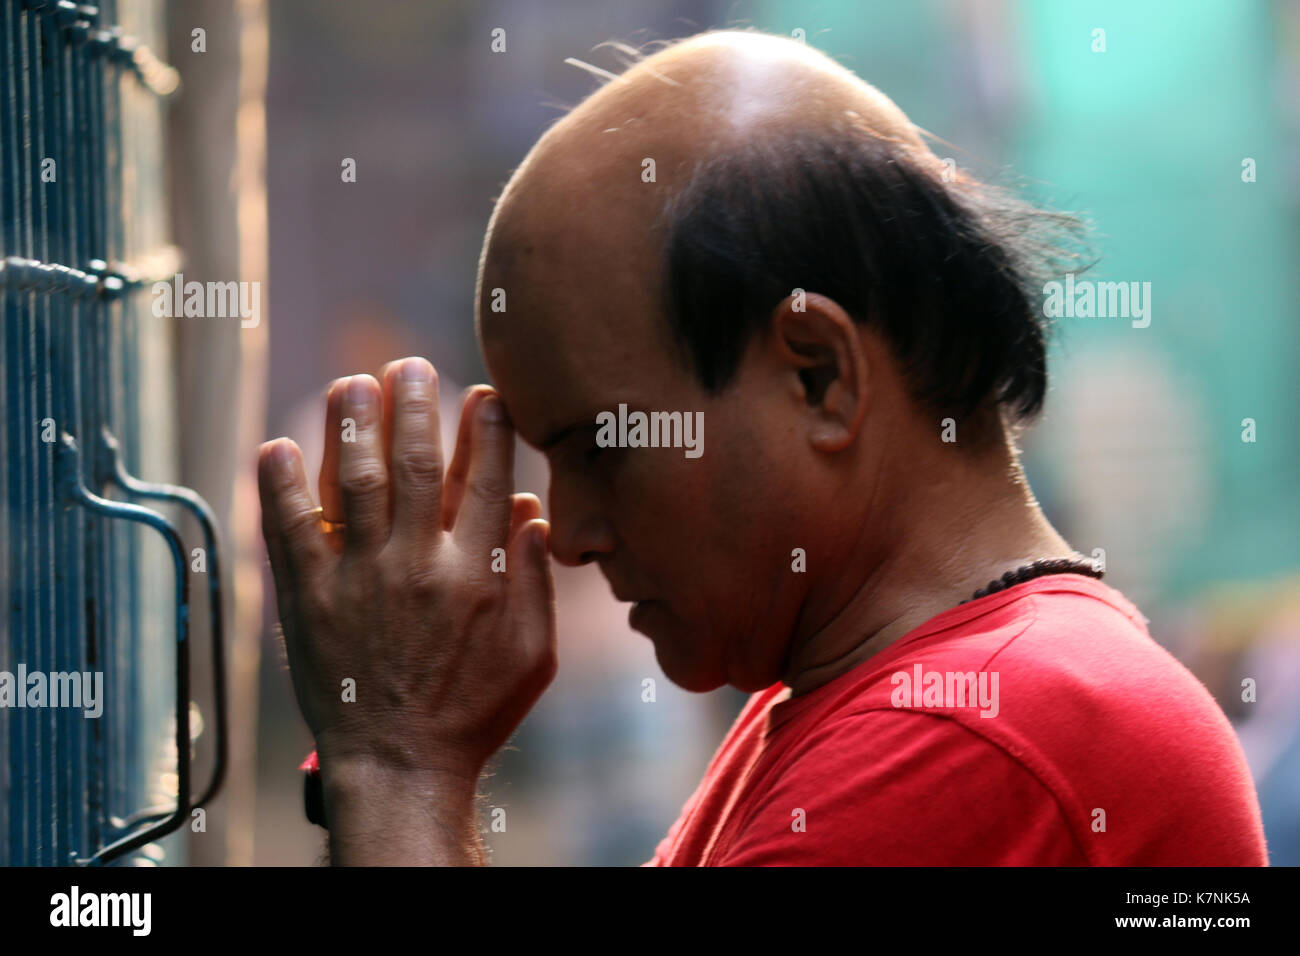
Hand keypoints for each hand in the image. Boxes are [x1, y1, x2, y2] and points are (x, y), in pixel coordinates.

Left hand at [258, 359, 556, 786]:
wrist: (400, 765)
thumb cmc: (474, 710)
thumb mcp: (534, 653)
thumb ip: (537, 579)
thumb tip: (533, 511)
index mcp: (477, 574)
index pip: (486, 479)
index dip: (485, 427)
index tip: (481, 392)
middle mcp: (419, 565)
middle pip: (417, 463)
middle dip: (415, 404)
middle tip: (409, 364)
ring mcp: (360, 579)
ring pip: (354, 482)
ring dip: (351, 424)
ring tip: (351, 382)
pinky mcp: (310, 600)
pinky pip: (291, 531)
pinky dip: (280, 487)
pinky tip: (277, 446)